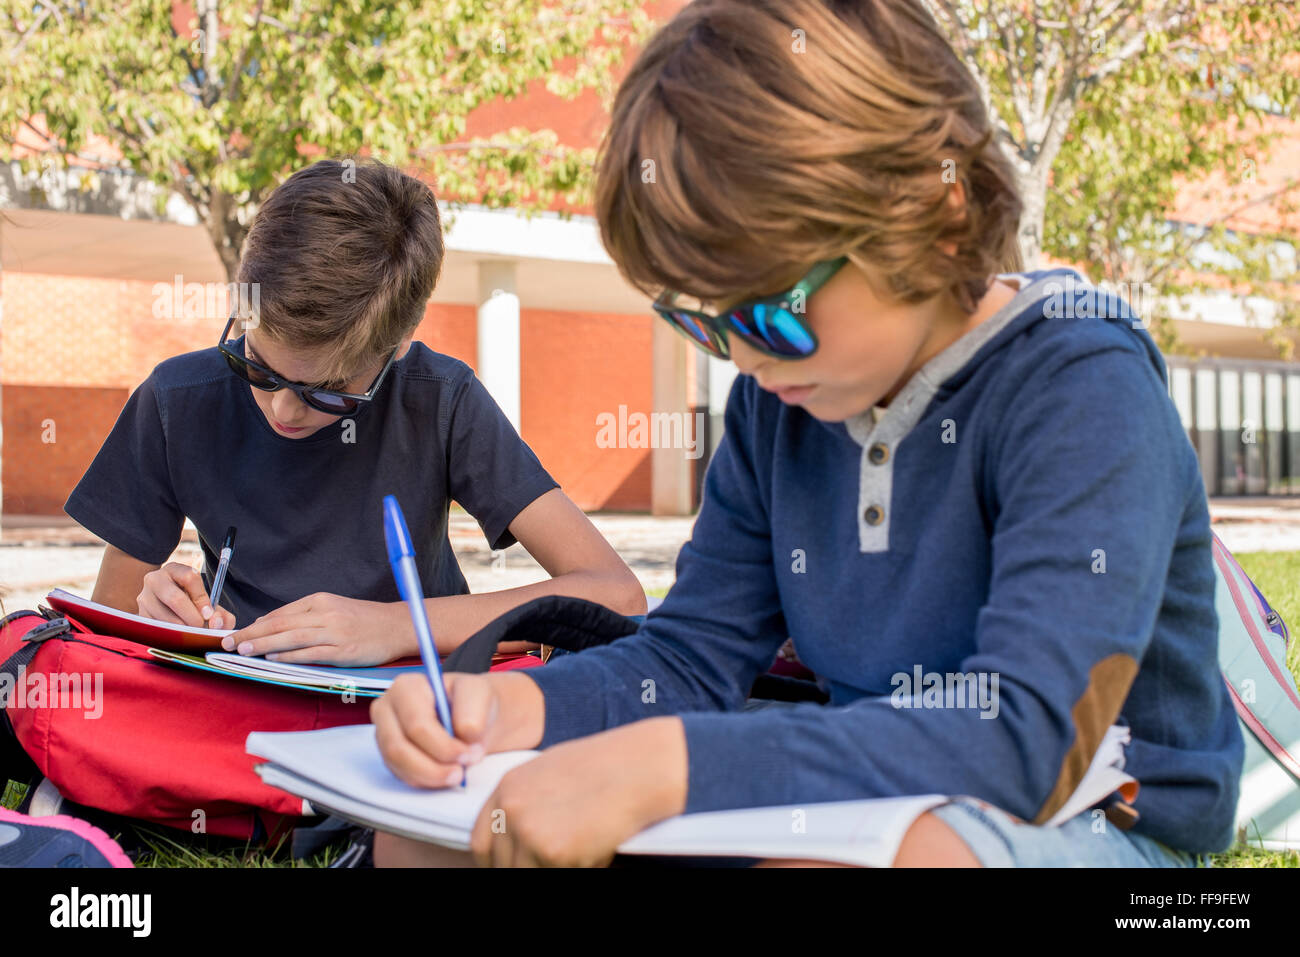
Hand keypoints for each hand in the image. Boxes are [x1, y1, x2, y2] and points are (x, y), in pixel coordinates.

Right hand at [137, 562, 235, 629]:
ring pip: (164, 617)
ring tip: (191, 633)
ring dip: (181, 629)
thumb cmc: (193, 605)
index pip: (190, 577)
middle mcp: (155, 580)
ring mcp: (144, 598)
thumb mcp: (207, 603)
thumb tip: (216, 623)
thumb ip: (220, 613)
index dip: (202, 598)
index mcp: (174, 569)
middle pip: (175, 598)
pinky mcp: (139, 615)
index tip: (209, 614)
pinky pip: (156, 628)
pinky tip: (178, 636)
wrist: (169, 608)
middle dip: (192, 617)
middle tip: (200, 627)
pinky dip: (170, 636)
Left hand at [222, 592, 406, 664]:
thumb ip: (305, 616)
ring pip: (291, 638)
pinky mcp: (343, 651)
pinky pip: (311, 653)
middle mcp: (325, 614)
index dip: (255, 625)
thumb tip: (271, 626)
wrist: (398, 625)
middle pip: (280, 624)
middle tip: (227, 643)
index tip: (235, 633)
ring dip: (263, 644)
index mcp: (321, 601)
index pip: (280, 614)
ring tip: (242, 651)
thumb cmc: (365, 619)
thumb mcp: (334, 608)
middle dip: (250, 634)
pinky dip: (289, 655)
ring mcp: (334, 633)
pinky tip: (272, 658)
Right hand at [371, 672, 505, 786]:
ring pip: (398, 765)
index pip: (416, 724)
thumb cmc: (471, 703)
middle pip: (399, 748)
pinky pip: (401, 776)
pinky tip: (444, 776)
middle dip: (434, 766)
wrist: (472, 719)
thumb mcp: (480, 694)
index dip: (443, 745)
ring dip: (430, 776)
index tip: (469, 754)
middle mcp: (387, 709)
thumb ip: (474, 709)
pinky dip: (425, 781)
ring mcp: (384, 734)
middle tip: (461, 772)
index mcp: (407, 687)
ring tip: (457, 775)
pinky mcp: (389, 757)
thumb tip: (465, 733)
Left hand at [469, 717, 687, 866]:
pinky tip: (598, 847)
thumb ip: (525, 804)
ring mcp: (529, 832)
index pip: (481, 842)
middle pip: (502, 865)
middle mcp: (510, 810)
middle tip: (552, 862)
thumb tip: (518, 839)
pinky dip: (583, 867)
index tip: (511, 866)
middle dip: (524, 868)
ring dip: (555, 868)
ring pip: (530, 872)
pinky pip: (562, 875)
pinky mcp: (553, 852)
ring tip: (584, 846)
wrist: (638, 768)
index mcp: (507, 788)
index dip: (496, 861)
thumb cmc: (605, 767)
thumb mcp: (550, 774)